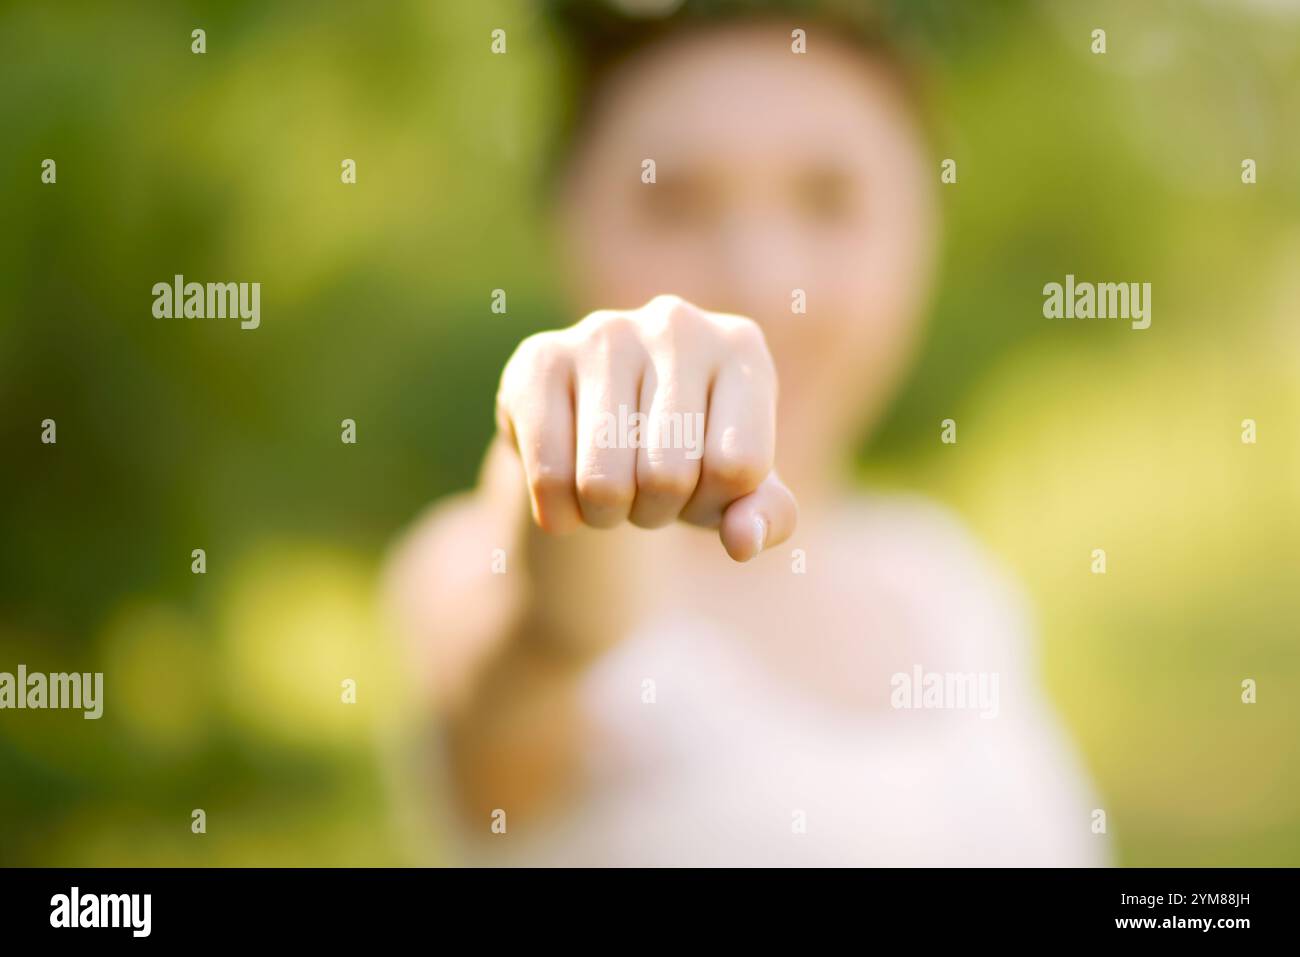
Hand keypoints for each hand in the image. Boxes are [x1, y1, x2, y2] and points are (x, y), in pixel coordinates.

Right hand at [495, 295, 796, 561]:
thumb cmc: (686, 453)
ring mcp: (604, 333)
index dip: (714, 504)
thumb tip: (744, 541)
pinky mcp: (540, 357)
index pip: (738, 468)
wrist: (597, 422)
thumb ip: (767, 517)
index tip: (701, 485)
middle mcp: (677, 325)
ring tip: (609, 488)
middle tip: (646, 492)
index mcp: (742, 350)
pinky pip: (548, 474)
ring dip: (605, 515)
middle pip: (668, 477)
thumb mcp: (736, 488)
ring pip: (604, 482)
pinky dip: (557, 512)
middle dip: (655, 512)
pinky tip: (564, 490)